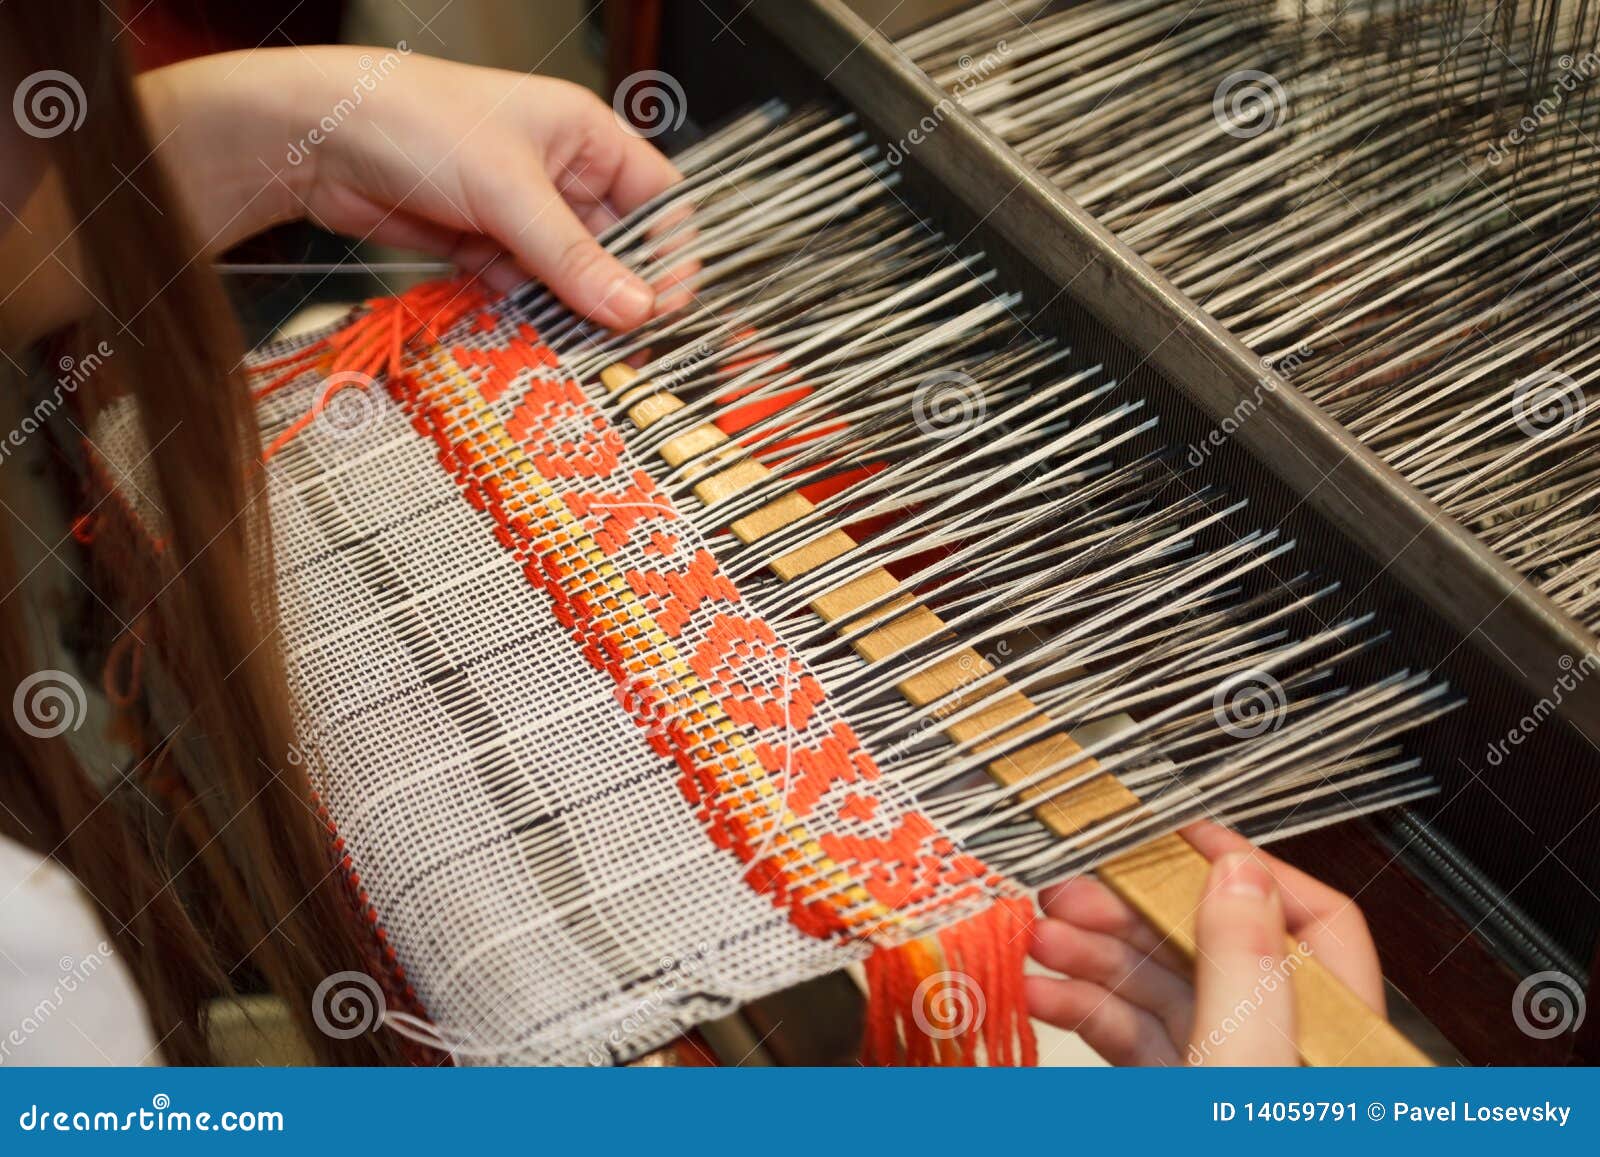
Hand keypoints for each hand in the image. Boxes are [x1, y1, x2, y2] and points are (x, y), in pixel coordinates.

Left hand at [138, 48, 680, 327]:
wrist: (317, 139)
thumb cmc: (413, 120)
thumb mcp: (507, 189)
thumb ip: (573, 256)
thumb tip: (636, 309)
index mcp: (585, 136)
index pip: (658, 198)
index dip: (670, 252)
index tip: (665, 305)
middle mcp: (561, 175)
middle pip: (617, 248)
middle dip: (617, 294)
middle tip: (621, 344)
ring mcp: (522, 214)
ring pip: (572, 278)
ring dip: (572, 313)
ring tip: (575, 350)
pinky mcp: (485, 247)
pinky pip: (527, 292)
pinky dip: (529, 317)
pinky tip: (529, 337)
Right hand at [1025, 822, 1385, 1065]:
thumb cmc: (1249, 1148)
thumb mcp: (1246, 1062)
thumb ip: (1243, 965)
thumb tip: (1237, 871)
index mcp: (1332, 1030)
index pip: (1305, 915)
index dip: (1238, 863)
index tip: (1172, 828)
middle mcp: (1283, 1043)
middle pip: (1212, 945)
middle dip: (1130, 911)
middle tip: (1072, 888)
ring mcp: (1230, 1069)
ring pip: (1162, 988)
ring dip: (1093, 955)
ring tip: (1044, 937)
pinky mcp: (1181, 1095)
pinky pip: (1134, 1036)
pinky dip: (1085, 1008)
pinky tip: (1047, 992)